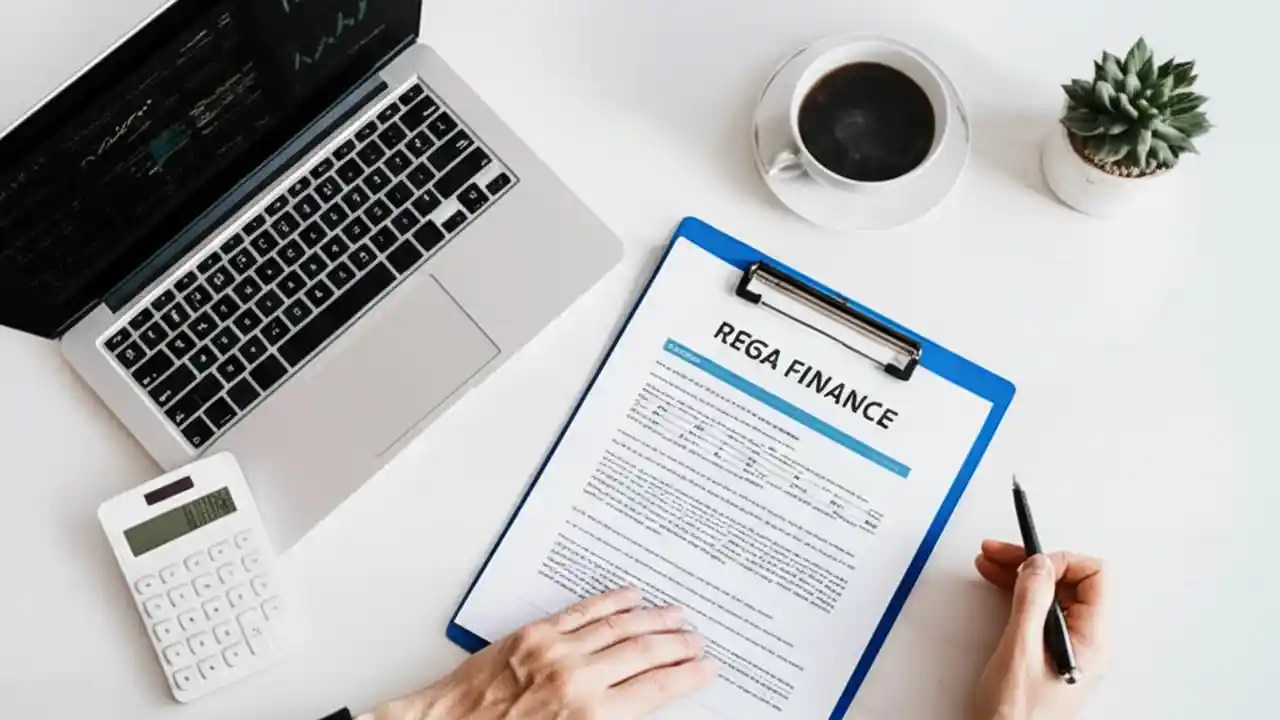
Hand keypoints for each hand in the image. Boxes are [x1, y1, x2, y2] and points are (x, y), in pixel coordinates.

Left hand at [360, 587, 716, 719]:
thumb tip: (643, 704)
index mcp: (593, 716)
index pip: (657, 689)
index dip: (687, 676)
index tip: (705, 668)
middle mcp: (579, 679)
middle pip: (645, 653)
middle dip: (678, 645)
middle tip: (697, 640)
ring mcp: (556, 651)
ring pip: (619, 627)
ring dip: (653, 619)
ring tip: (676, 615)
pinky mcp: (534, 634)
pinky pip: (582, 611)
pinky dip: (610, 600)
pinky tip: (630, 595)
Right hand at [972, 540, 1109, 719]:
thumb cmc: (1015, 715)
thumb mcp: (1020, 649)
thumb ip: (1031, 601)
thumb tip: (1039, 563)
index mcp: (1092, 641)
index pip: (1096, 578)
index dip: (1062, 561)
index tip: (1029, 563)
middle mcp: (1086, 642)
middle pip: (1070, 582)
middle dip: (1034, 562)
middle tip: (1000, 553)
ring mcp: (1067, 646)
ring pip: (1052, 594)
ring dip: (1021, 575)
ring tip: (990, 561)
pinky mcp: (1047, 651)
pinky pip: (1039, 611)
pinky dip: (1017, 594)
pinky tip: (996, 583)